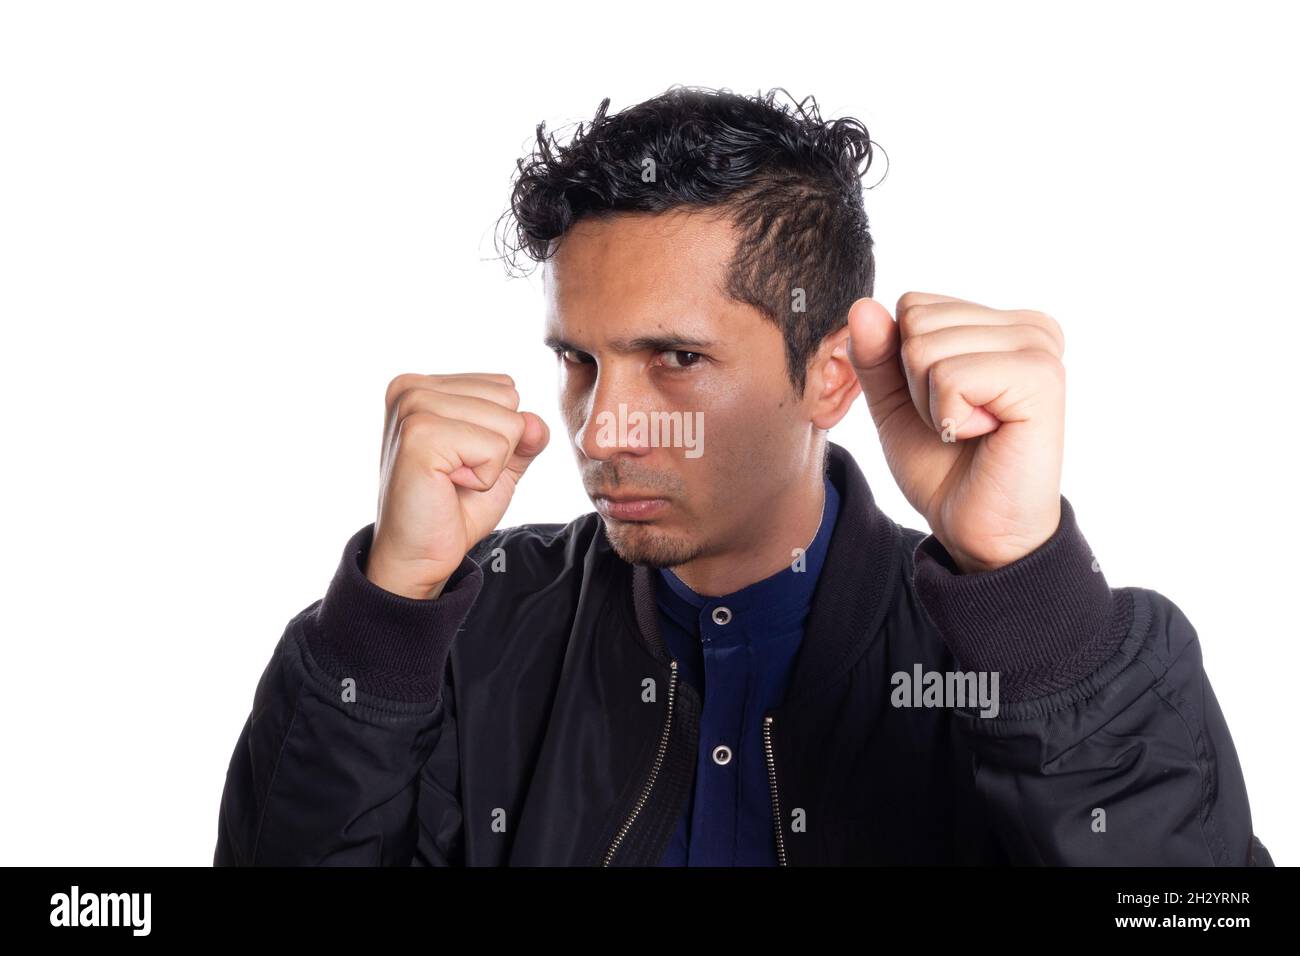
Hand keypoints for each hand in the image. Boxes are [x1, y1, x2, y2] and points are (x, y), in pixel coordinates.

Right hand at [366, 372, 549, 598]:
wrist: (420, 555)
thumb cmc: (453, 507)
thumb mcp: (500, 462)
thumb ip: (525, 435)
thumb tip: (535, 422)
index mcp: (424, 385)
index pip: (504, 386)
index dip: (499, 433)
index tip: (462, 460)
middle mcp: (412, 388)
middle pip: (508, 398)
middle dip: (499, 446)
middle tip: (458, 473)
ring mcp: (412, 408)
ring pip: (507, 422)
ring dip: (492, 464)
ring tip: (452, 479)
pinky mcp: (419, 435)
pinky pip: (495, 447)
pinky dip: (484, 478)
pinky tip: (448, 486)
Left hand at [846, 292, 1065, 572]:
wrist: (977, 528)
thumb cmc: (944, 466)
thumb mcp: (894, 402)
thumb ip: (877, 354)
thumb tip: (863, 306)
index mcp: (1001, 323)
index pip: (913, 304)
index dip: (904, 364)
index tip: (944, 404)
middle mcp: (1029, 326)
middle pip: (916, 321)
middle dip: (915, 382)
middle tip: (957, 422)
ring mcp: (1039, 347)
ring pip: (926, 347)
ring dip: (932, 403)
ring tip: (971, 429)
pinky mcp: (1042, 377)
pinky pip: (951, 376)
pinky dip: (949, 415)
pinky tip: (984, 434)